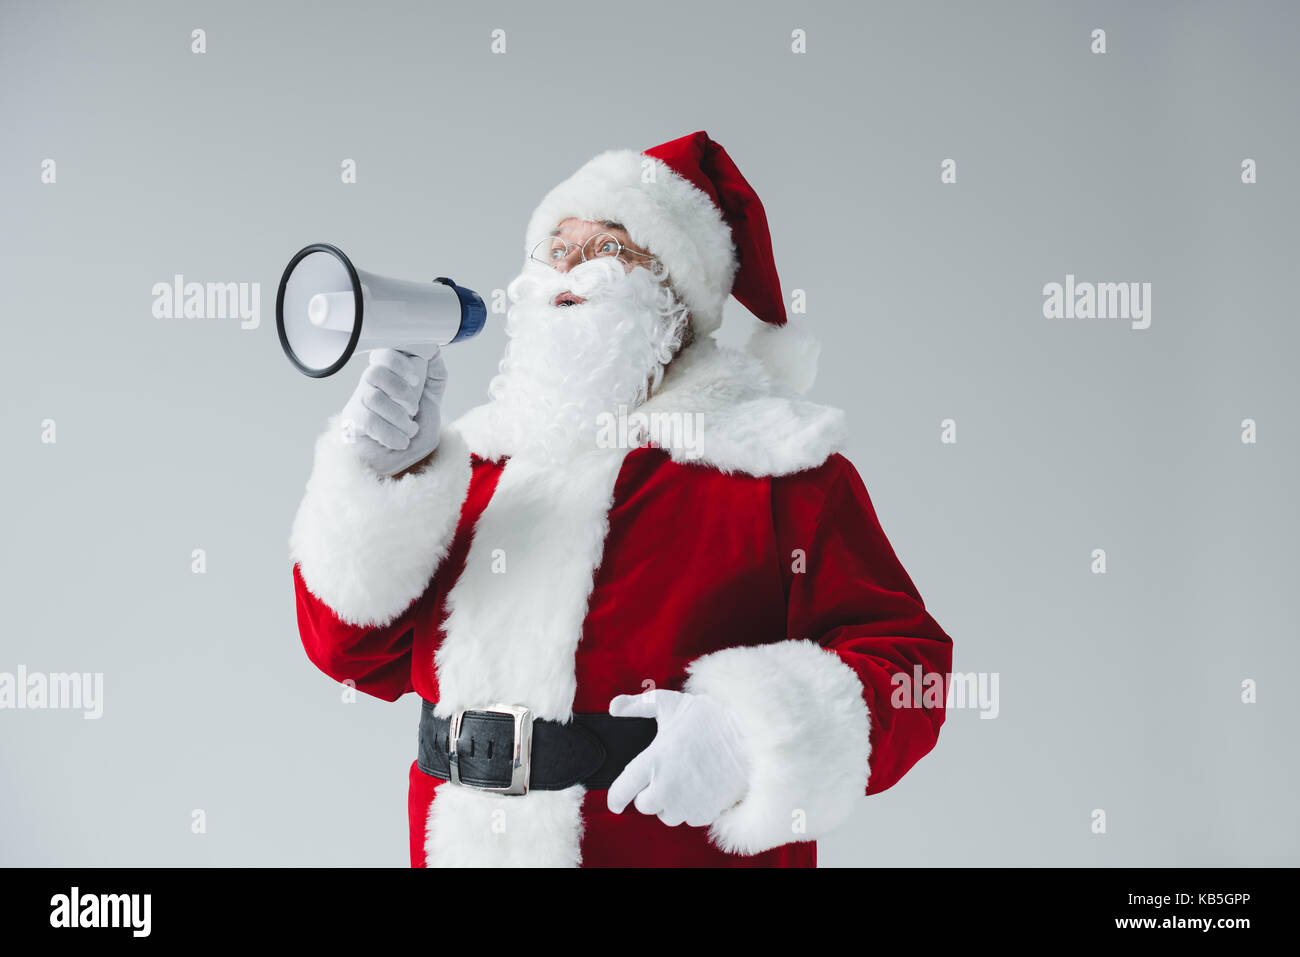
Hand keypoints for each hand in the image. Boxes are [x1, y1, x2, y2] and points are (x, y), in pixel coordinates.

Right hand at [338, 348, 446, 476]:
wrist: (401, 463)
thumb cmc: (413, 430)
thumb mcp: (432, 401)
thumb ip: (434, 375)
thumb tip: (432, 348)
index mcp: (388, 376)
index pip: (383, 353)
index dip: (399, 363)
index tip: (415, 380)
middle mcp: (369, 386)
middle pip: (375, 372)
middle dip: (401, 392)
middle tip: (413, 410)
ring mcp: (358, 404)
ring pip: (373, 397)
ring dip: (398, 417)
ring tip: (409, 430)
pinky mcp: (351, 424)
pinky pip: (367, 421)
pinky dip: (389, 433)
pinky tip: (400, 442)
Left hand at [606, 689, 751, 827]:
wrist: (748, 737)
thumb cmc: (708, 718)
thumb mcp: (669, 703)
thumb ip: (638, 705)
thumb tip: (614, 708)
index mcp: (652, 762)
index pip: (620, 792)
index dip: (614, 799)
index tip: (616, 802)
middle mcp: (665, 788)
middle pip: (644, 806)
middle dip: (650, 792)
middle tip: (665, 773)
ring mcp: (685, 803)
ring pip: (667, 814)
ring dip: (670, 802)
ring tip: (685, 778)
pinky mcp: (705, 813)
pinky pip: (689, 817)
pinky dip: (691, 806)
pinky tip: (701, 785)